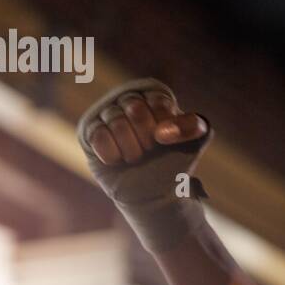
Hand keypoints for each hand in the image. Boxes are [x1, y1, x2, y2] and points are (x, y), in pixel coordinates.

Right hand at [77, 78, 212, 253]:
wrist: (153, 191)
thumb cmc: (172, 160)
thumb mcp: (195, 140)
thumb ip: (194, 126)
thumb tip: (161, 133)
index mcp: (153, 93)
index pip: (159, 102)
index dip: (166, 127)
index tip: (167, 141)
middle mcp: (128, 97)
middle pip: (135, 109)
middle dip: (147, 139)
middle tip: (150, 150)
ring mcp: (106, 112)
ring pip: (116, 123)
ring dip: (132, 150)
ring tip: (136, 157)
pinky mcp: (89, 130)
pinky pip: (99, 136)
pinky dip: (113, 155)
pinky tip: (118, 160)